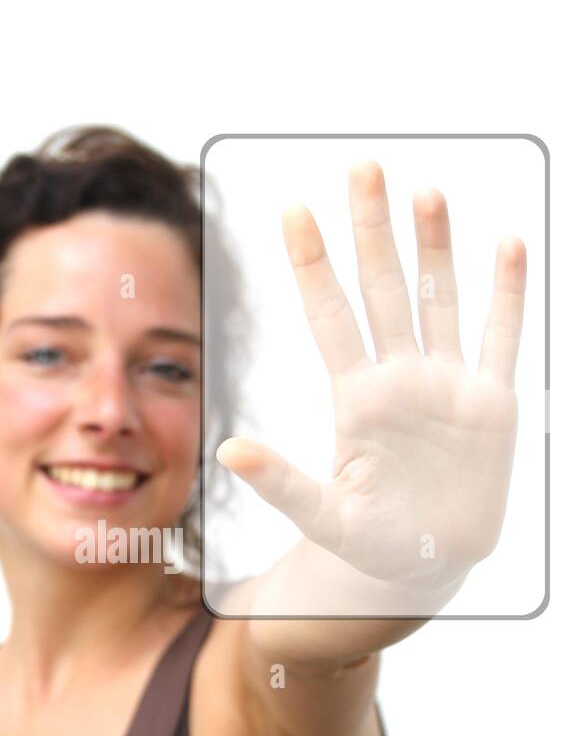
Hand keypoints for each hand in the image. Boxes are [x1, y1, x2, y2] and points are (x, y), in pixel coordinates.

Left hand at [216, 161, 525, 591]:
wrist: (425, 567)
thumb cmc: (369, 544)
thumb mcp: (325, 519)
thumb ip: (283, 485)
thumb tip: (228, 453)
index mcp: (357, 399)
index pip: (329, 316)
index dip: (313, 265)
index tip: (291, 211)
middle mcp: (400, 379)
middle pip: (383, 290)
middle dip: (373, 231)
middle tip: (363, 168)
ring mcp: (447, 385)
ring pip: (440, 301)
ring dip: (436, 249)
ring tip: (426, 192)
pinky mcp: (491, 405)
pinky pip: (501, 339)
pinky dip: (506, 295)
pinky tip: (508, 245)